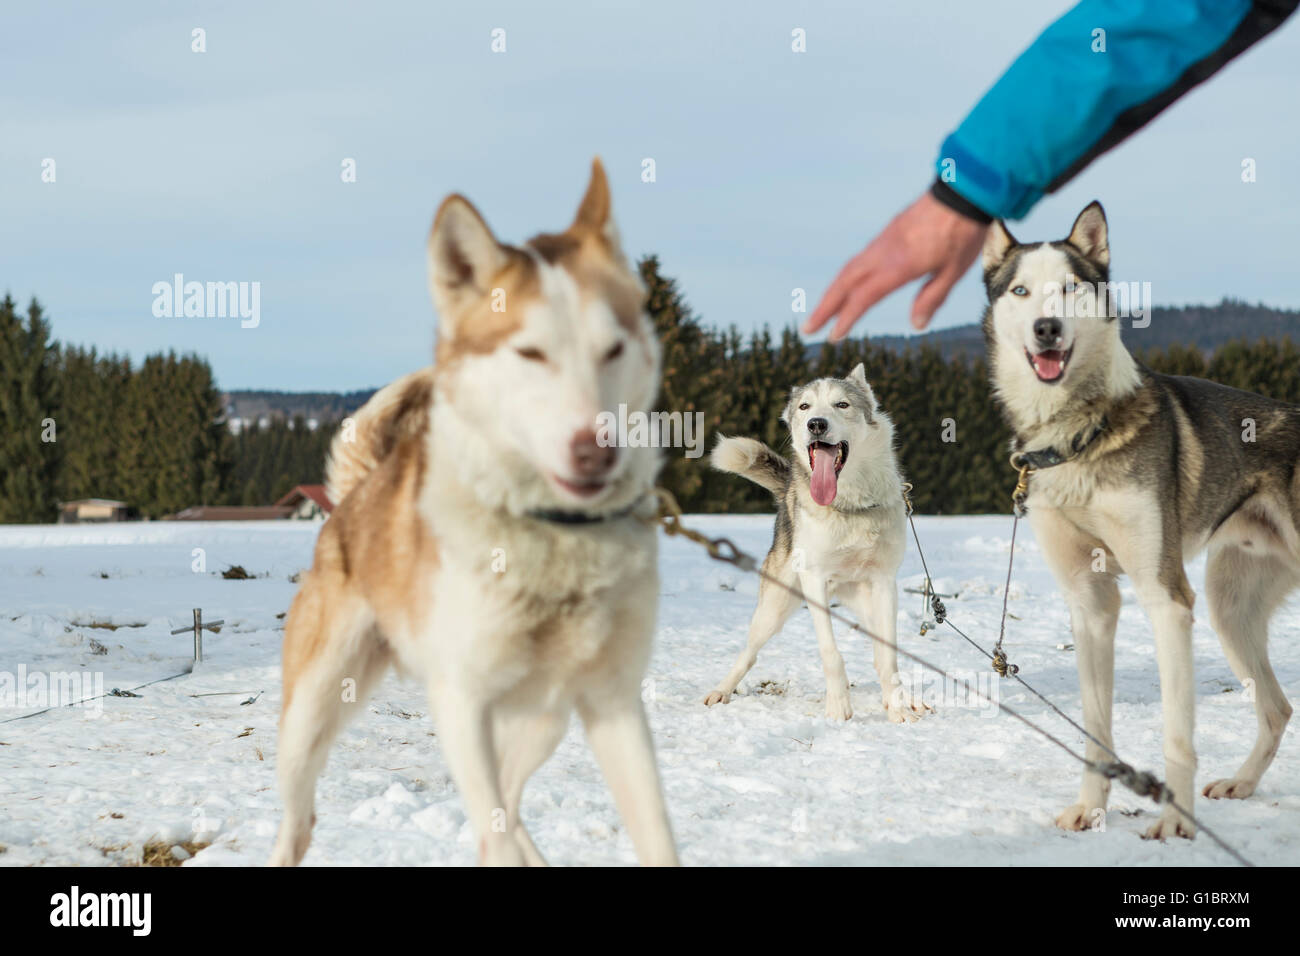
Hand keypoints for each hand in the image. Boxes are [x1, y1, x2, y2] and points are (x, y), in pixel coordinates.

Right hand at [803, 191, 987, 340]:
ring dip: (832, 292)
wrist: (964, 189)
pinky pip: (859, 258)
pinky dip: (845, 276)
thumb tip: (917, 325)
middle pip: (845, 282)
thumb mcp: (954, 271)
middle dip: (825, 307)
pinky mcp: (887, 233)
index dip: (846, 318)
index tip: (833, 337)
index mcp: (899, 265)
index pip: (864, 296)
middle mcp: (884, 253)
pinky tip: (846, 286)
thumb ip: (932, 298)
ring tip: (821, 312)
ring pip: (849, 269)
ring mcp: (883, 241)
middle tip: (808, 329)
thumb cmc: (963, 232)